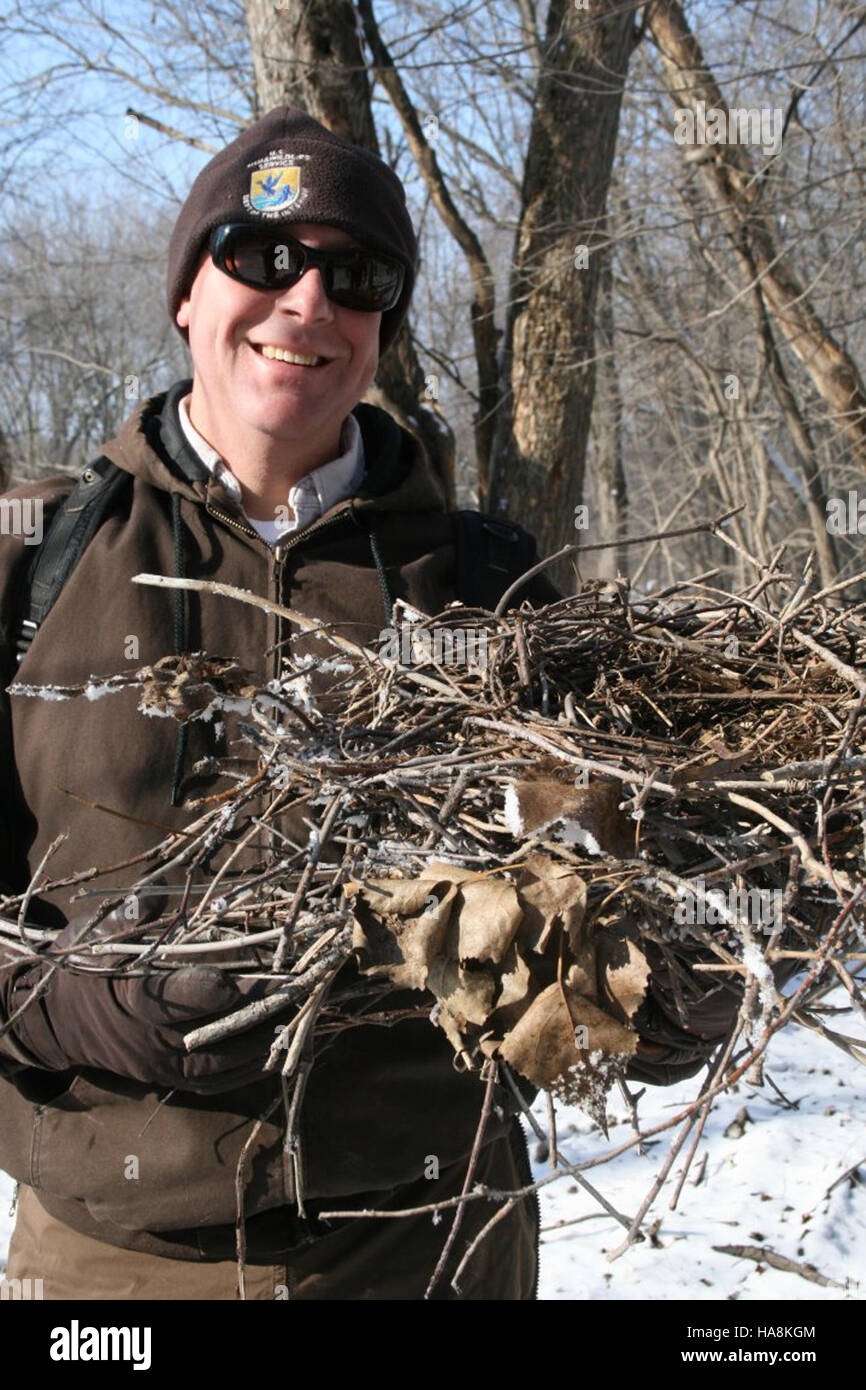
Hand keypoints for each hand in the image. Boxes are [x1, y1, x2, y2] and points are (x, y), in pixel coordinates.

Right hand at [2, 896, 289, 1093]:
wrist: (57, 1017)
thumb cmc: (85, 963)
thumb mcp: (99, 930)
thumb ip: (134, 913)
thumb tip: (155, 896)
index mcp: (138, 996)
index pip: (200, 994)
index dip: (245, 983)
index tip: (285, 967)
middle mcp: (153, 1039)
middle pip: (225, 1030)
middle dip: (271, 1010)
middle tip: (314, 988)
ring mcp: (163, 1066)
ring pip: (228, 1064)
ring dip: (271, 1040)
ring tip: (312, 1016)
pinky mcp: (170, 1081)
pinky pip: (220, 1083)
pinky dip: (255, 1066)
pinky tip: (285, 1046)